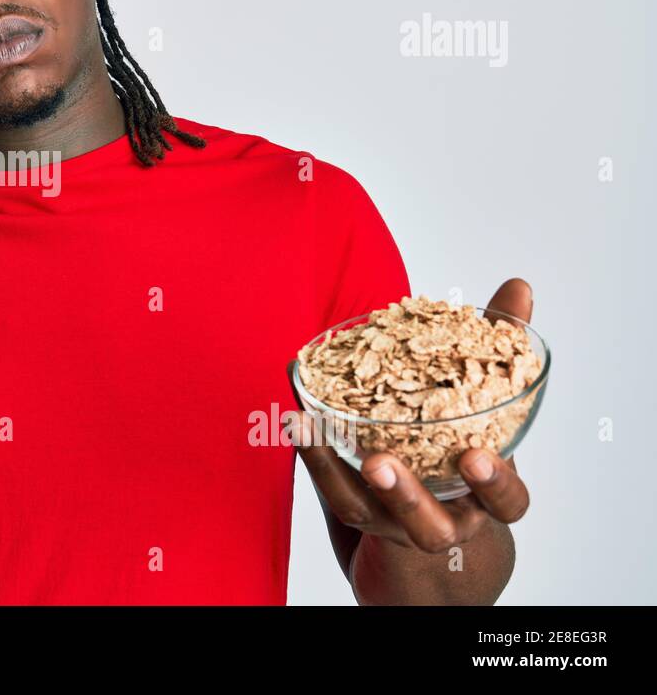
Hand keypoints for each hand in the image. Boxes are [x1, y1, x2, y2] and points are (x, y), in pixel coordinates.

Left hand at [288, 278, 532, 552]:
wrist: (427, 503)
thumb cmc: (461, 437)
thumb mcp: (485, 398)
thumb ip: (503, 346)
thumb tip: (518, 286)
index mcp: (485, 496)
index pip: (506, 502)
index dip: (496, 484)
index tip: (477, 456)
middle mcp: (442, 519)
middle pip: (429, 528)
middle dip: (407, 496)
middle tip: (380, 464)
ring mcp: (391, 520)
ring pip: (363, 512)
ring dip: (334, 472)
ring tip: (313, 429)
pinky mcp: (354, 508)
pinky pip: (328, 489)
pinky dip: (311, 453)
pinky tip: (296, 417)